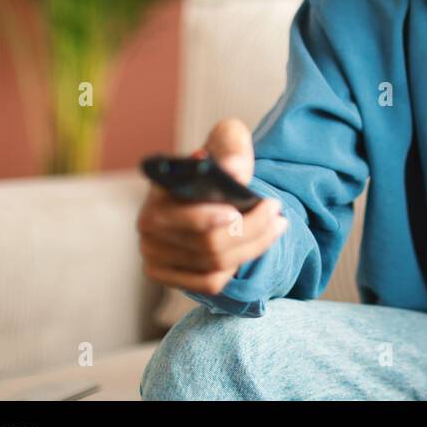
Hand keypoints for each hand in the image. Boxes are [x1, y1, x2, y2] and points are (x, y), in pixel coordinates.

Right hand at [136, 118, 288, 295]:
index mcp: (157, 191)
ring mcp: (154, 255)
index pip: (179, 215)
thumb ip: (231, 149)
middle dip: (252, 229)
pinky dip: (236, 266)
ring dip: (254, 246)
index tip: (237, 212)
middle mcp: (148, 227)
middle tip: (278, 212)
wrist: (204, 185)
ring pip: (215, 264)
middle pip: (208, 244)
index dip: (207, 218)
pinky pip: (209, 283)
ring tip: (277, 225)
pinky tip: (253, 245)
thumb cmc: (217, 162)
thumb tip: (233, 169)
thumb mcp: (226, 143)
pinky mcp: (166, 276)